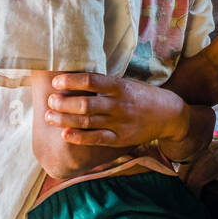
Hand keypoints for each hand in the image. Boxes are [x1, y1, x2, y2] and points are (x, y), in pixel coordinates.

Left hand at [45, 73, 189, 147]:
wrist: (168, 114)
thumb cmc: (142, 96)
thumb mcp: (127, 83)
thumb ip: (105, 84)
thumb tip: (76, 78)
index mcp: (119, 86)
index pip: (91, 80)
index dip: (71, 80)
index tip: (56, 81)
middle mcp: (118, 104)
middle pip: (85, 103)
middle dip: (62, 103)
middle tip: (49, 101)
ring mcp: (119, 123)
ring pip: (87, 121)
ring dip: (64, 119)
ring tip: (49, 116)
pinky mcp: (120, 138)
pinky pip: (96, 139)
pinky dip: (79, 138)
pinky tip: (65, 135)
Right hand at [163, 27, 217, 106]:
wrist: (171, 95)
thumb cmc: (176, 75)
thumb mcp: (185, 59)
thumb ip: (200, 55)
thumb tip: (205, 48)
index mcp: (208, 56)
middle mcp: (217, 70)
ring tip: (204, 83)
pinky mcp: (215, 97)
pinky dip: (215, 93)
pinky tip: (203, 92)